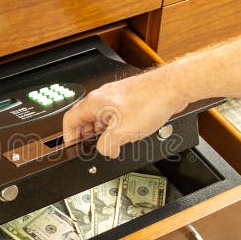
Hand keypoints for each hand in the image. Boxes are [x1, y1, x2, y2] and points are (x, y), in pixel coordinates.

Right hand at [62, 68, 187, 157]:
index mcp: (94, 103)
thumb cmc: (150, 102)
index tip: (73, 147)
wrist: (171, 88)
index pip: (69, 120)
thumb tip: (105, 150)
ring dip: (105, 132)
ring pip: (101, 117)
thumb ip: (106, 146)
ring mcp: (115, 95)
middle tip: (96, 148)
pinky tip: (129, 133)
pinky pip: (115, 114)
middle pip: (85, 119)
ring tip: (115, 142)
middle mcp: (102, 96)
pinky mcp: (127, 97)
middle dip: (89, 137)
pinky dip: (117, 125)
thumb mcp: (122, 133)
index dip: (68, 137)